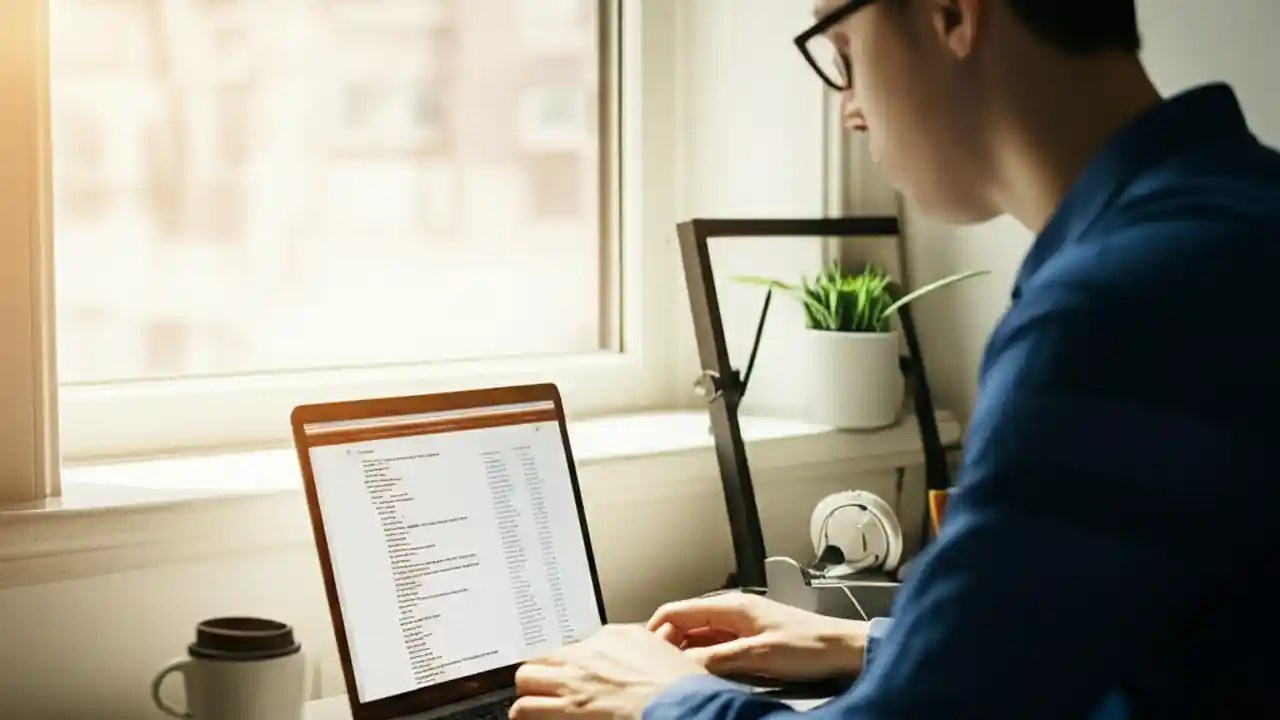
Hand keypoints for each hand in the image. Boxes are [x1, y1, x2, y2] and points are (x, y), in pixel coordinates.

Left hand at [510, 624, 707, 719]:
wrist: (684, 709)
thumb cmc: (682, 688)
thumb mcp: (668, 653)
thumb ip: (654, 644)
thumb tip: (658, 639)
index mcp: (614, 637)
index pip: (577, 644)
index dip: (573, 663)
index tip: (575, 673)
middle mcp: (588, 655)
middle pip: (543, 656)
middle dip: (542, 673)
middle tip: (547, 688)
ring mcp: (574, 682)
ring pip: (526, 679)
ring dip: (530, 693)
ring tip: (536, 705)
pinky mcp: (568, 710)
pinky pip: (526, 709)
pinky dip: (527, 714)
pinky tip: (535, 719)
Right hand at [647, 592, 867, 681]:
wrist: (845, 649)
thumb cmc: (810, 646)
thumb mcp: (758, 655)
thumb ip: (717, 658)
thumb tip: (682, 663)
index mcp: (732, 606)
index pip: (677, 610)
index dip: (655, 629)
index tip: (642, 651)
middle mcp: (733, 611)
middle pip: (685, 624)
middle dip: (667, 643)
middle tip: (656, 668)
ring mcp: (742, 626)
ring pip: (700, 637)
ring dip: (686, 653)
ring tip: (675, 674)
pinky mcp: (752, 640)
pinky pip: (717, 647)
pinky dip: (705, 659)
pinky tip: (703, 674)